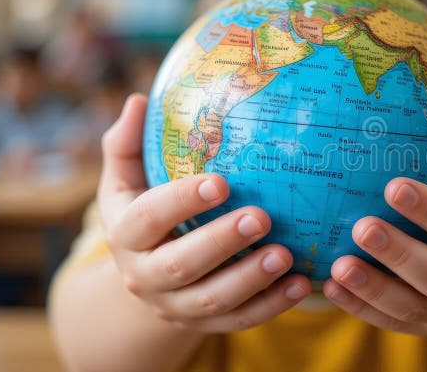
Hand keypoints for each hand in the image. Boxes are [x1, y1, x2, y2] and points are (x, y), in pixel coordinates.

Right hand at [98, 94, 311, 332]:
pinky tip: (302, 284)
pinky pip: (239, 320)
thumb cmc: (142, 210)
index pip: (148, 219)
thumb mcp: (126, 180)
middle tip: (261, 217)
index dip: (182, 201)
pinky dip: (271, 307)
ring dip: (251, 279)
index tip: (221, 181)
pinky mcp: (203, 325)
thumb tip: (138, 100)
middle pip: (180, 266)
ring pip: (212, 301)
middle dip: (222, 243)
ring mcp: (174, 307)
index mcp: (125, 235)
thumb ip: (127, 144)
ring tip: (287, 254)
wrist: (142, 274)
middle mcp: (143, 277)